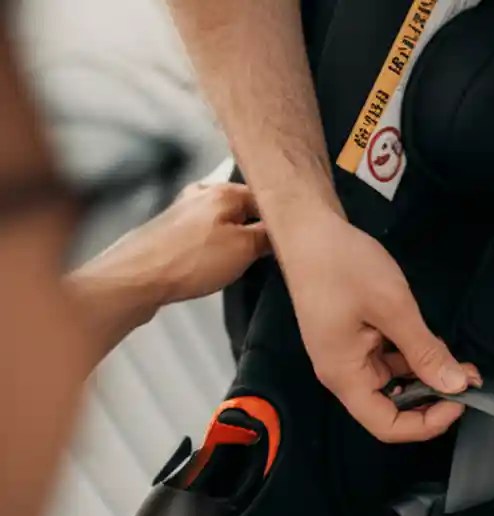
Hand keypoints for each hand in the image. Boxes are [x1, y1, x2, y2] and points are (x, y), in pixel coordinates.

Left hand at [94, 182, 269, 305]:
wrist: (135, 279)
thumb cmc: (186, 262)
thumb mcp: (244, 249)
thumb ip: (270, 235)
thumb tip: (286, 229)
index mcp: (224, 191)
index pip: (268, 196)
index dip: (283, 218)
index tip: (292, 238)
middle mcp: (202, 194)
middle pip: (245, 208)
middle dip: (258, 229)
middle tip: (267, 253)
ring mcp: (184, 211)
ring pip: (224, 221)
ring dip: (236, 239)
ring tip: (240, 262)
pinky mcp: (171, 232)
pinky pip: (205, 235)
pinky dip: (215, 248)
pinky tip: (214, 264)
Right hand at [273, 209, 479, 442]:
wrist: (308, 228)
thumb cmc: (342, 265)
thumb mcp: (392, 307)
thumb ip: (424, 350)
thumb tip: (456, 386)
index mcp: (344, 375)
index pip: (386, 426)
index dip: (426, 424)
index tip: (460, 402)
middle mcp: (344, 372)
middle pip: (392, 407)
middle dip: (433, 397)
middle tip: (469, 378)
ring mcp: (349, 354)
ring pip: (394, 382)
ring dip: (427, 376)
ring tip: (460, 362)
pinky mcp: (355, 337)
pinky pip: (389, 359)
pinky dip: (414, 356)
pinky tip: (435, 344)